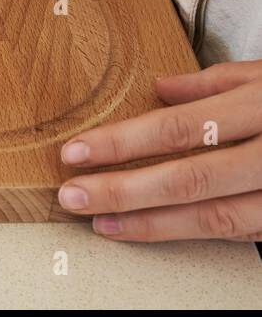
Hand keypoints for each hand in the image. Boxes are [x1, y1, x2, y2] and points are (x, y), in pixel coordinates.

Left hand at [57, 60, 261, 241]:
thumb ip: (213, 83)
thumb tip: (160, 87)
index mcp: (258, 108)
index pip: (176, 128)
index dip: (122, 143)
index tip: (76, 152)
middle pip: (187, 178)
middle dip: (123, 190)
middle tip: (74, 195)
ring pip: (212, 215)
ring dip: (150, 223)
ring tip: (102, 222)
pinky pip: (236, 232)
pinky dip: (189, 232)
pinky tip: (152, 229)